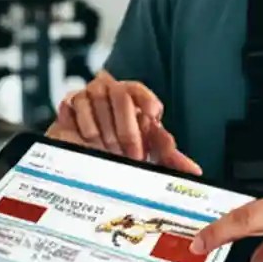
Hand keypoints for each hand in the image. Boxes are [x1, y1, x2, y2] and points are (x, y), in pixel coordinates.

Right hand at [45, 71, 201, 174]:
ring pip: (97, 106)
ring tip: (110, 153)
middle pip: (120, 97)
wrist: (82, 151)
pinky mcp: (68, 103)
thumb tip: (194, 171)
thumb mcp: (147, 152)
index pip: (138, 90)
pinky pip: (76, 111)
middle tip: (132, 155)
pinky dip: (85, 132)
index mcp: (131, 97)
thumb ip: (169, 158)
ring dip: (105, 135)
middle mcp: (109, 91)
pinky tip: (90, 145)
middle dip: (127, 130)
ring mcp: (88, 95)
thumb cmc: (118, 147)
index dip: (145, 100)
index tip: (151, 116)